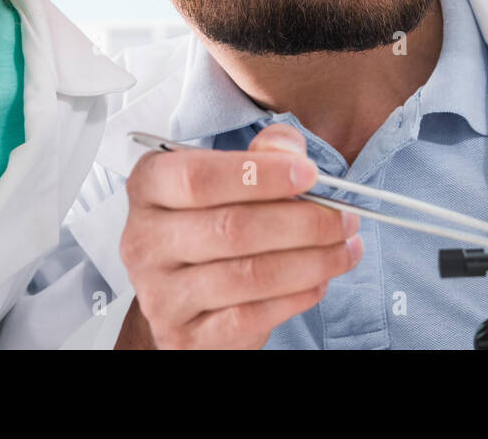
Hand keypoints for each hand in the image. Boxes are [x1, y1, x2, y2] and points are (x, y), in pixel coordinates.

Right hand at [120, 123, 362, 348]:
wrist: (184, 290)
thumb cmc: (213, 221)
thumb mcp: (232, 174)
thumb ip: (265, 151)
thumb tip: (293, 154)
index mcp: (149, 187)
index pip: (197, 177)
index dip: (258, 175)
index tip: (310, 174)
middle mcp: (143, 240)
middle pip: (230, 228)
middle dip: (302, 222)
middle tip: (343, 218)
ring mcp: (160, 294)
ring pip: (247, 275)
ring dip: (311, 261)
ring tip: (344, 248)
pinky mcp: (184, 335)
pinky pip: (250, 315)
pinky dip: (296, 296)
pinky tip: (320, 280)